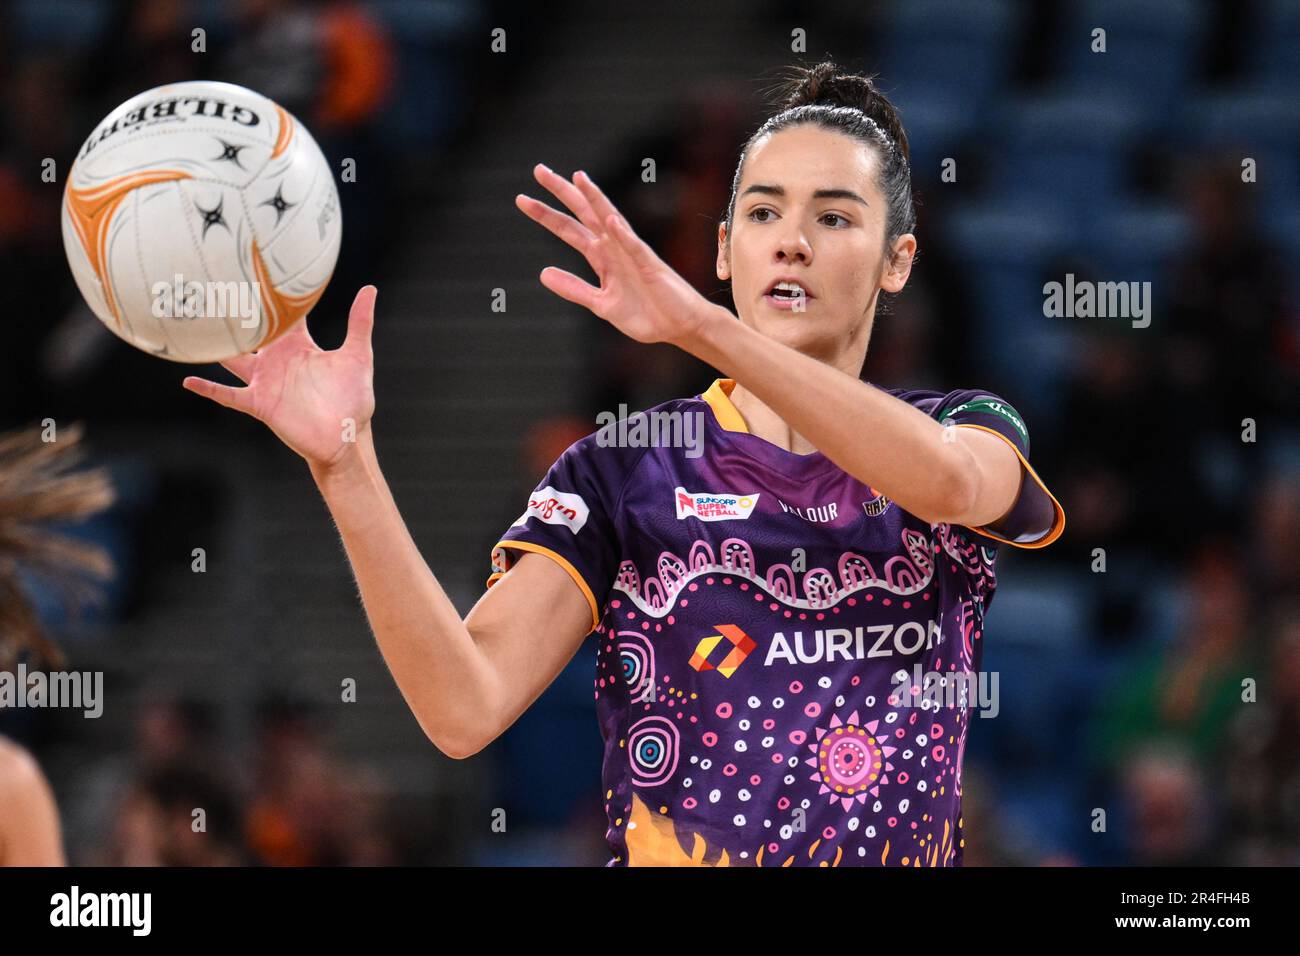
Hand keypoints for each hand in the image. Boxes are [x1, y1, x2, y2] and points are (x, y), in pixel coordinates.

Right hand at [181, 286, 377, 471]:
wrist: (346, 436)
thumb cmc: (353, 398)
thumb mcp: (358, 356)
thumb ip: (359, 323)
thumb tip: (369, 288)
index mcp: (298, 345)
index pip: (280, 314)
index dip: (268, 294)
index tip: (251, 268)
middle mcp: (276, 359)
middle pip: (248, 331)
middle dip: (231, 313)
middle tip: (208, 287)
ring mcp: (265, 381)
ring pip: (232, 358)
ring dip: (214, 345)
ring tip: (189, 327)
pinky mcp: (260, 403)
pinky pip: (229, 395)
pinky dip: (209, 388)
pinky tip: (188, 380)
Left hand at [515, 166, 728, 348]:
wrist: (679, 328)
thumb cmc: (646, 314)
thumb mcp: (601, 304)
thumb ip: (574, 289)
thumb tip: (543, 273)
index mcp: (602, 258)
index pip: (569, 230)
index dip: (546, 215)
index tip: (523, 199)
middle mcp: (614, 249)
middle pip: (584, 214)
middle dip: (562, 193)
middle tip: (538, 170)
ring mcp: (632, 255)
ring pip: (610, 220)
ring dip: (594, 199)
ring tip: (577, 177)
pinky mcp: (650, 268)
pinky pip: (635, 248)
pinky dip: (623, 235)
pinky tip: (611, 220)